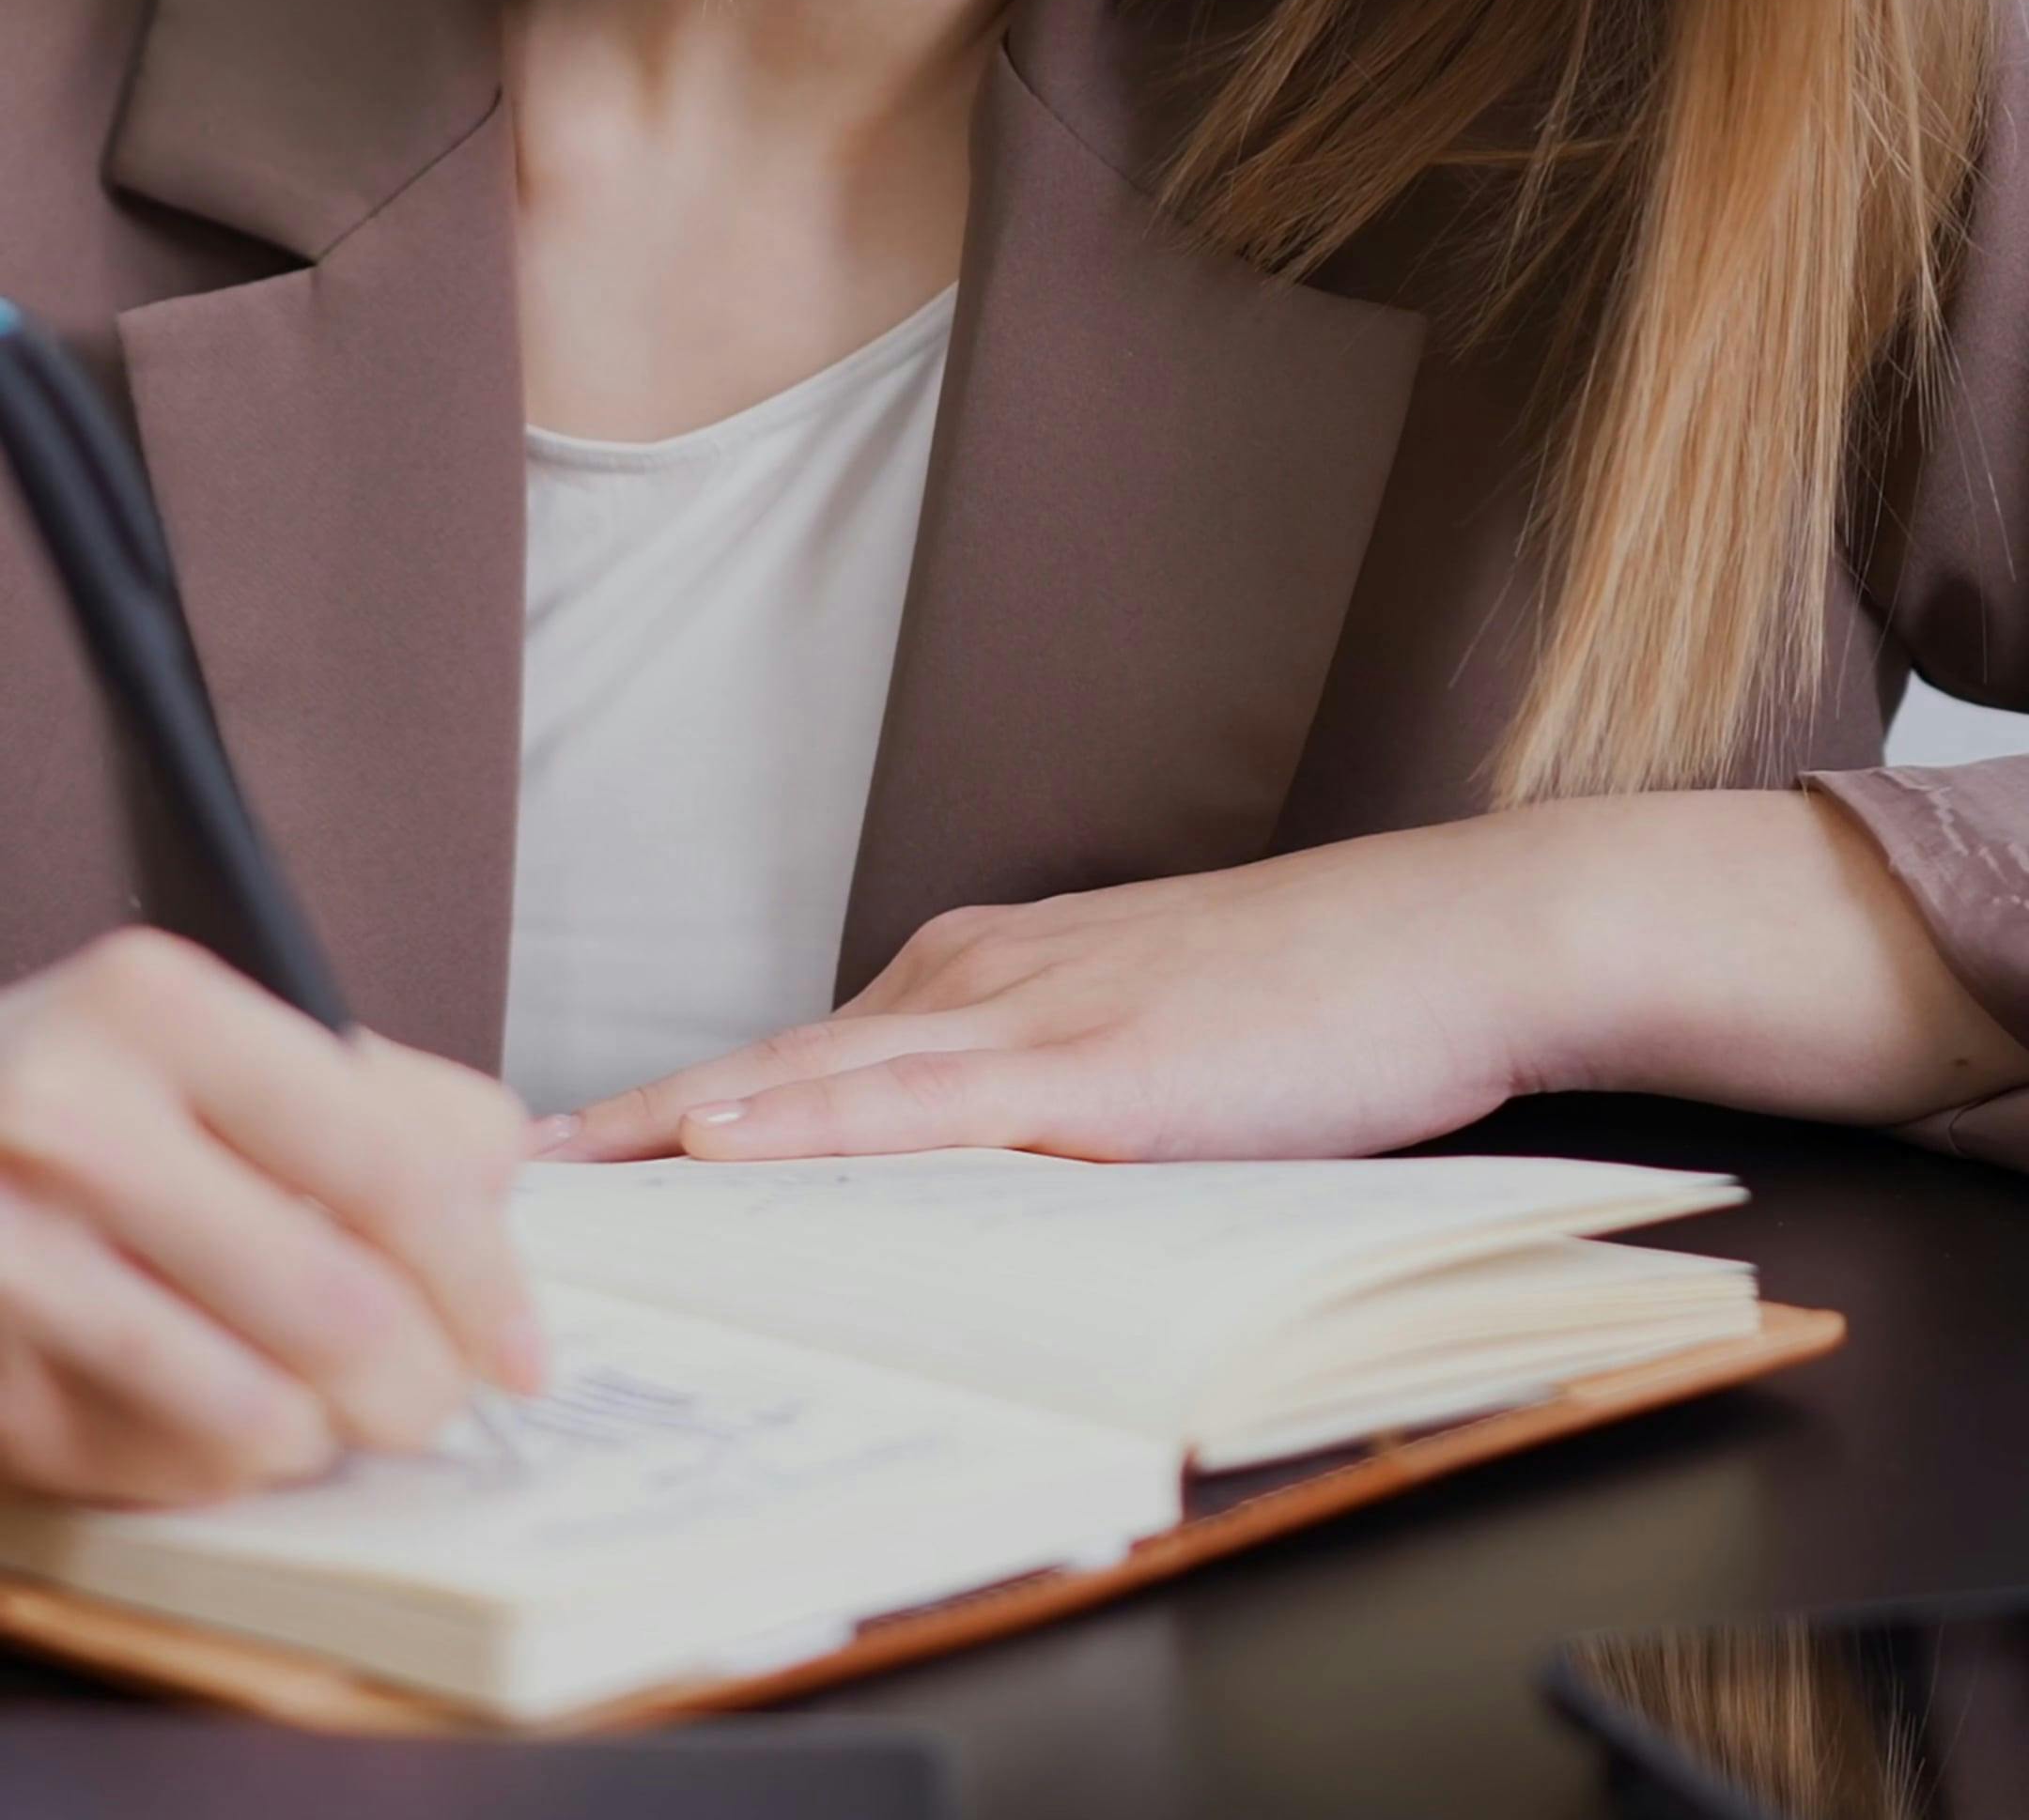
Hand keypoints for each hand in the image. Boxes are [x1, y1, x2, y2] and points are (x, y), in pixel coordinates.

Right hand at [0, 928, 545, 1505]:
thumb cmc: (91, 1084)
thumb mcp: (219, 1035)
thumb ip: (382, 1098)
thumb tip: (502, 1194)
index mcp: (162, 1011)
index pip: (384, 1168)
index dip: (482, 1278)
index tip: (525, 1348)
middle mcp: (74, 1127)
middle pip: (335, 1313)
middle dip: (421, 1383)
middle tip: (433, 1393)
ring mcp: (14, 1264)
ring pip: (257, 1419)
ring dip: (325, 1431)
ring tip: (323, 1395)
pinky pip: (165, 1471)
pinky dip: (221, 1459)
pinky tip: (209, 1394)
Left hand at [543, 818, 1567, 1167]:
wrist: (1457, 937)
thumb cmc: (1323, 998)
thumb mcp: (1151, 1045)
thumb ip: (1046, 1095)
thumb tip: (960, 1178)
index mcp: (990, 976)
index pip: (801, 1058)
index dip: (682, 1111)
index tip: (572, 1160)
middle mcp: (981, 978)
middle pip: (774, 1062)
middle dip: (639, 1126)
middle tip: (499, 1177)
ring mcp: (1033, 1016)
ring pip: (816, 1074)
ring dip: (680, 1126)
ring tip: (555, 1179)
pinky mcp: (1096, 1067)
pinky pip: (922, 1101)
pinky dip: (811, 1117)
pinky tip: (725, 1136)